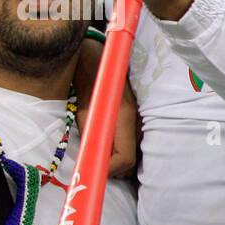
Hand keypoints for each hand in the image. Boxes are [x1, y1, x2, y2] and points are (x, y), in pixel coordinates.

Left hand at [73, 38, 139, 177]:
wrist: (95, 55)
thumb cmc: (85, 79)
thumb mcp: (84, 111)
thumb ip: (92, 136)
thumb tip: (93, 160)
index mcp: (123, 116)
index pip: (125, 158)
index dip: (109, 169)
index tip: (93, 170)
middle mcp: (136, 119)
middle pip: (132, 160)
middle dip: (114, 168)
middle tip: (94, 165)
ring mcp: (140, 118)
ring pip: (134, 152)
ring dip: (117, 160)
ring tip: (99, 155)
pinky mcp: (139, 116)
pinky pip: (133, 142)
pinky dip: (121, 149)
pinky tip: (108, 143)